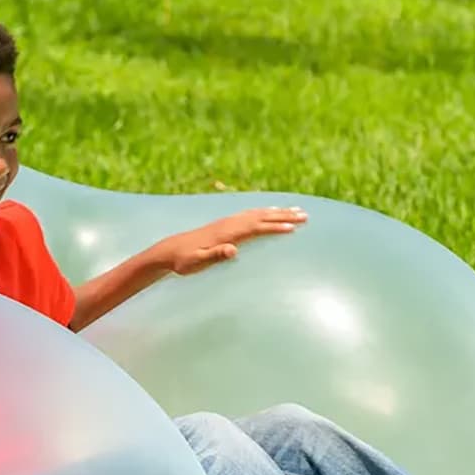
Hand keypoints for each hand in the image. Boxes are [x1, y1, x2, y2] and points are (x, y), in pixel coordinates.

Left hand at [158, 206, 305, 275]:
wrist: (169, 251)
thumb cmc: (183, 262)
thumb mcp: (196, 263)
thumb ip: (214, 256)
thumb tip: (233, 250)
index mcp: (226, 233)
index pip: (255, 228)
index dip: (274, 228)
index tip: (293, 229)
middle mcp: (229, 224)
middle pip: (261, 217)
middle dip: (284, 216)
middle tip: (305, 215)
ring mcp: (227, 222)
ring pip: (257, 213)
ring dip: (277, 212)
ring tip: (296, 210)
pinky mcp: (225, 225)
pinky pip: (250, 215)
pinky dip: (264, 211)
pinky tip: (271, 212)